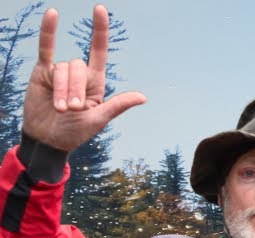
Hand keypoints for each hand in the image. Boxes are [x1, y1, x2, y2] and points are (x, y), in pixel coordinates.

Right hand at [22, 5, 145, 150]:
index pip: (99, 50)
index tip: (100, 9)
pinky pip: (45, 49)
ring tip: (60, 109)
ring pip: (63, 68)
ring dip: (61, 89)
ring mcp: (59, 72)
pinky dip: (48, 31)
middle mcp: (78, 74)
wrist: (48, 139)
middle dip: (75, 88)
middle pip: (79, 66)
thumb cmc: (75, 132)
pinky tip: (52, 14)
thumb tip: (142, 97)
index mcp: (95, 82)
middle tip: (71, 109)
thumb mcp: (98, 120)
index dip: (100, 30)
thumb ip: (116, 106)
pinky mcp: (42, 73)